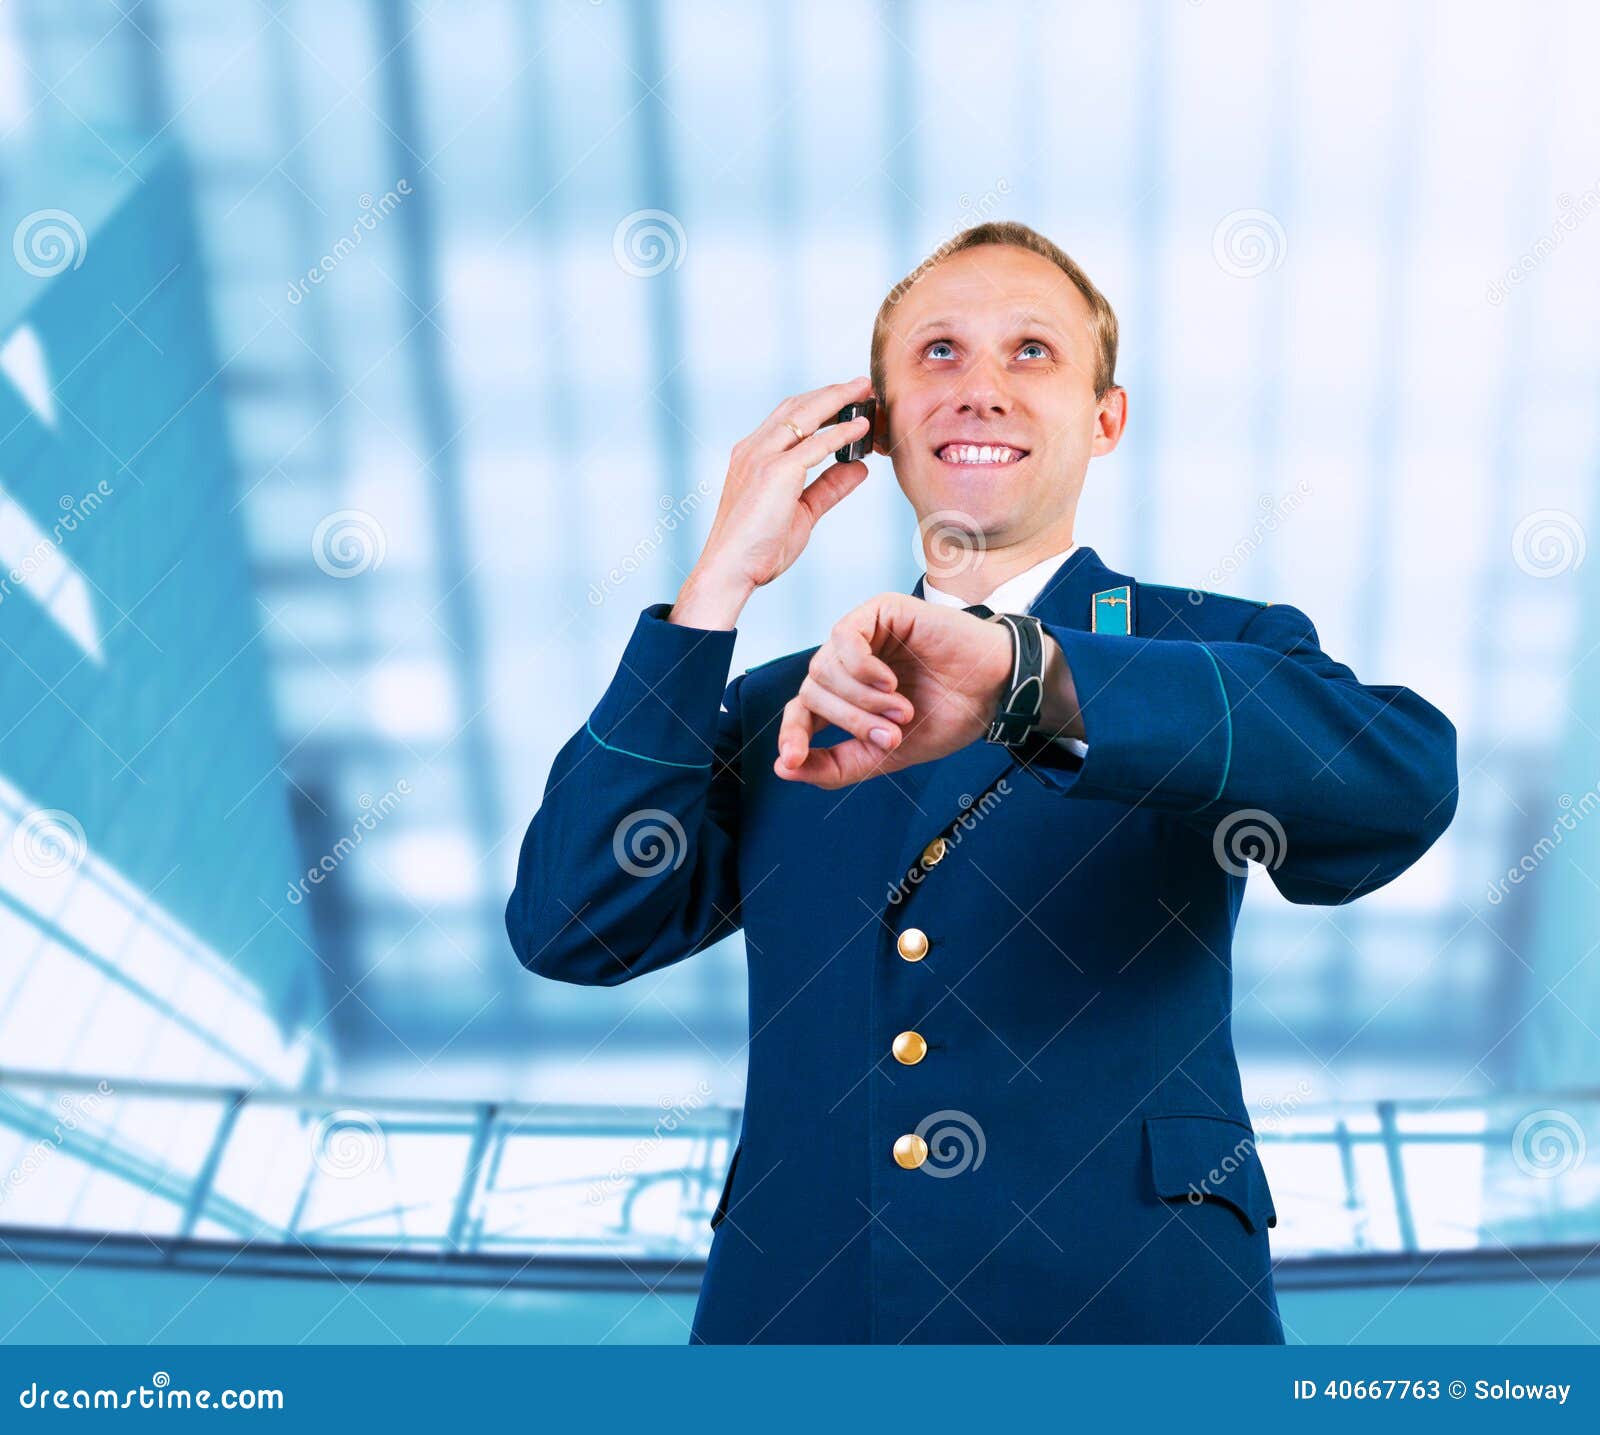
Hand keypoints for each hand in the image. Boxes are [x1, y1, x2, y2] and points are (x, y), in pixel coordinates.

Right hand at [685, 378, 874, 602]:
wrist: (729, 572)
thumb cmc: (758, 549)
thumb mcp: (802, 512)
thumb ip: (829, 487)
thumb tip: (859, 468)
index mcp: (752, 455)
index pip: (787, 417)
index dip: (819, 404)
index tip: (846, 399)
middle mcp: (753, 449)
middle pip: (796, 406)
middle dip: (832, 393)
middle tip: (862, 385)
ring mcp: (761, 457)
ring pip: (805, 415)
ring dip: (839, 400)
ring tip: (866, 393)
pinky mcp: (775, 472)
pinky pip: (815, 445)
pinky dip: (841, 433)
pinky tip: (862, 428)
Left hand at [773, 594, 1015, 788]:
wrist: (993, 691)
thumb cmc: (947, 716)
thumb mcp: (886, 754)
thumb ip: (837, 765)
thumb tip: (785, 769)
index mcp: (846, 696)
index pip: (800, 712)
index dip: (792, 736)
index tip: (792, 760)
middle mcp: (848, 664)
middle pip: (812, 693)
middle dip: (851, 721)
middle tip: (894, 733)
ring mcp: (862, 635)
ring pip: (824, 669)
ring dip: (862, 700)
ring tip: (902, 709)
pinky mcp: (879, 611)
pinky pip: (844, 638)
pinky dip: (862, 668)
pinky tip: (889, 682)